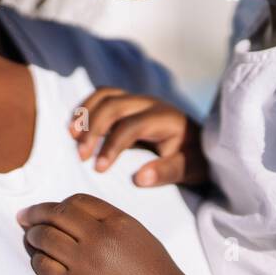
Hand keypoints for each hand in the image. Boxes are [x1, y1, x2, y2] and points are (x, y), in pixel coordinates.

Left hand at [17, 193, 208, 274]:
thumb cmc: (153, 270)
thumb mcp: (135, 232)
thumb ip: (106, 219)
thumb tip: (70, 214)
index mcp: (117, 221)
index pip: (77, 201)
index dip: (58, 203)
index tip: (47, 207)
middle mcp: (100, 238)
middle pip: (57, 215)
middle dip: (36, 214)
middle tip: (25, 215)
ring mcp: (86, 263)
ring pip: (46, 238)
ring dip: (33, 235)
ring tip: (30, 236)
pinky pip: (44, 267)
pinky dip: (37, 260)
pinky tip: (39, 258)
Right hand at [69, 87, 208, 185]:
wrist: (203, 142)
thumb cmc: (195, 158)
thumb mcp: (189, 170)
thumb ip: (166, 173)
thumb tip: (139, 179)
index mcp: (165, 119)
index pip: (131, 125)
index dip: (113, 145)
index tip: (98, 169)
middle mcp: (150, 103)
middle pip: (114, 105)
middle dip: (93, 129)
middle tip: (81, 156)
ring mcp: (139, 99)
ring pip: (106, 95)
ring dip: (86, 113)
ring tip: (72, 136)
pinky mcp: (130, 102)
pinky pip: (104, 96)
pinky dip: (87, 107)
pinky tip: (77, 126)